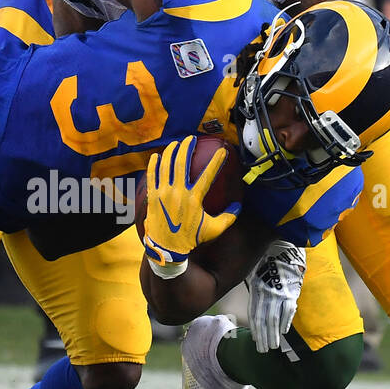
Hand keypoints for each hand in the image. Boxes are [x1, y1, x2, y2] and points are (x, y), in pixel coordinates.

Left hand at [142, 136, 240, 267]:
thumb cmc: (190, 239)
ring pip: (166, 166)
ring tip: (175, 144)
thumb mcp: (213, 230)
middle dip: (186, 147)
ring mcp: (163, 194)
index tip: (222, 151)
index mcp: (194, 199)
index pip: (208, 175)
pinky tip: (156, 156)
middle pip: (181, 163)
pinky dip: (154, 165)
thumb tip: (238, 206)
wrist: (166, 249)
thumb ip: (228, 217)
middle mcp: (178, 193)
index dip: (216, 161)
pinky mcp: (152, 197)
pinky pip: (152, 176)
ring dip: (170, 152)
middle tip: (190, 139)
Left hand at [247, 241, 304, 353]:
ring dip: (274, 334)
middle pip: (264, 320)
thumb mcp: (256, 272)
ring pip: (275, 318)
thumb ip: (256, 287)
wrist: (283, 246)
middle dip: (263, 337)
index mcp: (257, 290)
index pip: (255, 314)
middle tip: (262, 350)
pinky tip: (283, 332)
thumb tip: (255, 301)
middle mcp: (267, 294)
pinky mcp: (292, 291)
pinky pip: (289, 309)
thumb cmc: (267, 259)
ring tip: (272, 346)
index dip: (255, 329)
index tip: (255, 341)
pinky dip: (286, 321)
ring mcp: (279, 293)